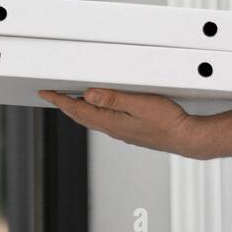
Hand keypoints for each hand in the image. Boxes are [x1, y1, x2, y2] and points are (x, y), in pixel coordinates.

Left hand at [38, 88, 197, 156]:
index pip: (78, 110)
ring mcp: (121, 132)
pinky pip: (103, 122)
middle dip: (64, 105)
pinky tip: (97, 109)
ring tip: (68, 100)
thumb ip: (112, 99)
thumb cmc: (167, 122)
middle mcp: (113, 129)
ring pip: (91, 120)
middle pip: (81, 116)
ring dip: (77, 109)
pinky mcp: (129, 132)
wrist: (185, 138)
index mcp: (111, 122)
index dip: (59, 101)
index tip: (46, 94)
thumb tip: (88, 94)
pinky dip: (92, 114)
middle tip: (52, 96)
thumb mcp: (138, 104)